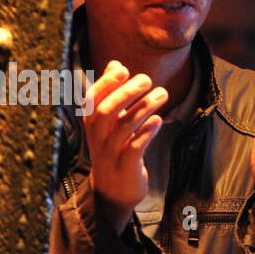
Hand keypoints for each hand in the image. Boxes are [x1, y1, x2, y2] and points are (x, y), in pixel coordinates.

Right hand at [82, 61, 166, 231]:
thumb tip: (115, 63)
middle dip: (126, 93)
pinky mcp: (127, 167)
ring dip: (144, 107)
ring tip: (162, 93)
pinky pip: (134, 148)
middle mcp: (98, 137)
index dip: (106, 84)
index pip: (92, 100)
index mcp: (93, 124)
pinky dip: (147, 133)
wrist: (114, 190)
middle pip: (106, 111)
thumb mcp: (110, 121)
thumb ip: (112, 92)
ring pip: (123, 128)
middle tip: (147, 79)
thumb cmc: (115, 146)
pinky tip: (159, 120)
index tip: (123, 69)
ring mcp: (111, 153)